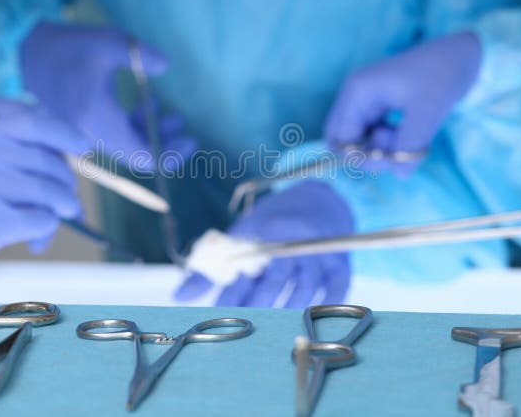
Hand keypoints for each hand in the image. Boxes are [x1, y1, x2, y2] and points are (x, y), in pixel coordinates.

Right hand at [0, 107, 90, 294]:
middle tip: (69, 202)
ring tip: (59, 218)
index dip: (64, 133)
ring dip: (61, 209)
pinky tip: (37, 237)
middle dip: (65, 184)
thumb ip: (17, 160)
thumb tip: (72, 166)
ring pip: (46, 192)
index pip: (32, 122)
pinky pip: (37, 220)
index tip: (84, 147)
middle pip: (45, 162)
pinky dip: (46, 229)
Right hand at [20, 22, 196, 171]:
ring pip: (127, 148)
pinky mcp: (84, 128)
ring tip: (171, 113)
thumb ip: (140, 53)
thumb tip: (166, 66)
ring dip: (151, 134)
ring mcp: (86, 134)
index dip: (171, 154)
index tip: (191, 137)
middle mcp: (91, 134)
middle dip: (164, 142)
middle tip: (182, 122)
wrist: (31, 52)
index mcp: (98, 119)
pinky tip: (146, 108)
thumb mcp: (110, 41)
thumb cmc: (71, 45)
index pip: (142, 158)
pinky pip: (115, 139)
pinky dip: (135, 129)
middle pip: (137, 156)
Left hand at [176, 181, 353, 307]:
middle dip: (255, 304)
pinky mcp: (340, 263)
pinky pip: (336, 290)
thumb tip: (179, 296)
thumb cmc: (276, 219)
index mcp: (268, 227)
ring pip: (303, 290)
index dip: (231, 290)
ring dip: (285, 309)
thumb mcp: (245, 230)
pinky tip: (307, 318)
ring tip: (269, 325)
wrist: (322, 196)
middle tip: (240, 323)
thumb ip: (214, 264)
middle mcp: (295, 241)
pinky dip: (324, 306)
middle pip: (274, 280)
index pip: (245, 263)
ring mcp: (320, 253)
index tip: (218, 310)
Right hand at [324, 32, 480, 174]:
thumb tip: (398, 173)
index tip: (392, 157)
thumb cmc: (441, 75)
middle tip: (399, 149)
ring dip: (381, 148)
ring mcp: (365, 102)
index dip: (360, 155)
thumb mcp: (427, 112)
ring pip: (358, 140)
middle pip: (343, 140)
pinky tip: (407, 132)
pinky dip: (388, 142)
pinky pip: (371, 135)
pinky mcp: (377, 108)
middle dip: (369, 154)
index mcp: (357, 92)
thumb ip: (410, 145)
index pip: (339, 137)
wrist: (461, 54)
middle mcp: (354, 97)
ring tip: (407, 136)